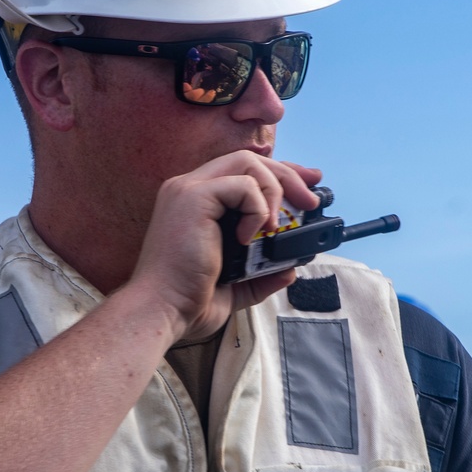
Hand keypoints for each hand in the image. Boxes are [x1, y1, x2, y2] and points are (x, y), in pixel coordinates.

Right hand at [129, 152, 320, 340]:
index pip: (241, 171)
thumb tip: (288, 270)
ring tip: (276, 225)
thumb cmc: (186, 301)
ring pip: (248, 163)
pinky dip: (257, 209)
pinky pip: (243, 185)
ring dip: (275, 190)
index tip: (304, 188)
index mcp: (195, 203)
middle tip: (309, 201)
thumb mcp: (234, 288)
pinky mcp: (193, 197)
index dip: (277, 174)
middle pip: (248, 159)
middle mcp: (188, 188)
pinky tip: (251, 237)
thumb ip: (260, 276)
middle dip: (287, 175)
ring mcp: (188, 190)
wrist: (162, 312)